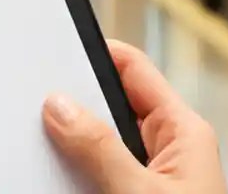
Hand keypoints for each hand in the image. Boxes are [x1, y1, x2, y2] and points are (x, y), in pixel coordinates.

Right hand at [42, 40, 225, 192]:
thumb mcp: (141, 191)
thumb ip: (100, 149)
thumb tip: (61, 106)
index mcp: (186, 132)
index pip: (134, 69)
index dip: (96, 53)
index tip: (56, 49)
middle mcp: (172, 150)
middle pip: (112, 107)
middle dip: (78, 107)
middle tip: (42, 107)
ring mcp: (154, 176)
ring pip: (102, 144)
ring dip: (76, 145)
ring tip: (51, 147)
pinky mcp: (136, 193)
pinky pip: (100, 172)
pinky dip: (79, 170)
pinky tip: (62, 174)